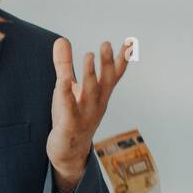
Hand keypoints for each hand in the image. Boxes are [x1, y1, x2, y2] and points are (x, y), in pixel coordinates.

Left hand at [46, 37, 131, 192]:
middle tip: (106, 44)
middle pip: (106, 81)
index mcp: (99, 95)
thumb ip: (64, 65)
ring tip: (90, 55)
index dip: (121, 59)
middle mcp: (96, 104)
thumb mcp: (67, 88)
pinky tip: (62, 82)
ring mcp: (84, 115)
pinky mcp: (69, 125)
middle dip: (108, 63)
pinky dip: (66, 95)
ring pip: (90, 93)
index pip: (113, 75)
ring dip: (91, 74)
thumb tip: (61, 39)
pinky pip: (69, 109)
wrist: (68, 152)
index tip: (131, 43)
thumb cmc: (71, 117)